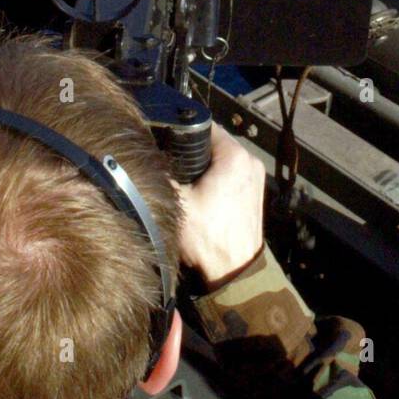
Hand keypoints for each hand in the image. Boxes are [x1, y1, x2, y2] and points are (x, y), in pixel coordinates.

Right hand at [174, 123, 265, 289]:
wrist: (234, 272)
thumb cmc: (208, 238)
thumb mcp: (177, 203)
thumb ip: (161, 175)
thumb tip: (143, 158)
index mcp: (235, 155)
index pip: (205, 126)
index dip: (182, 132)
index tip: (166, 143)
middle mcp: (250, 160)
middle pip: (214, 141)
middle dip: (193, 151)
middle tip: (172, 164)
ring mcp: (256, 176)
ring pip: (223, 157)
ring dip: (205, 165)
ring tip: (185, 179)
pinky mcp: (255, 190)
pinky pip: (232, 172)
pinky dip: (217, 177)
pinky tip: (201, 192)